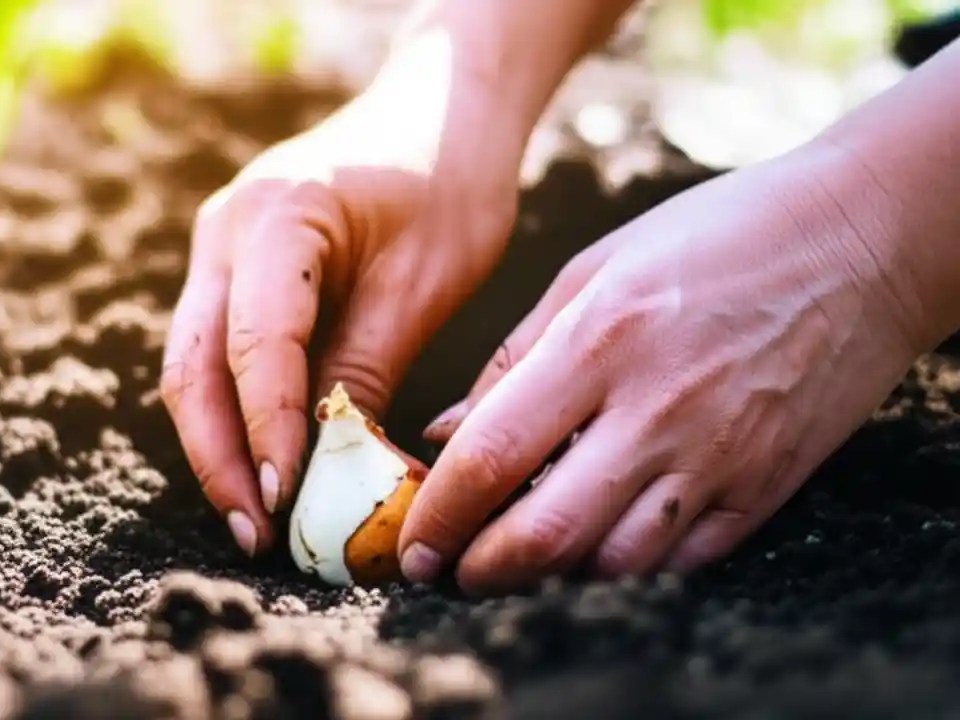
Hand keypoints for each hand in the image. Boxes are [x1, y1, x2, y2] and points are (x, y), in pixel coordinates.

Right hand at [160, 34, 532, 555]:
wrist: (442, 109)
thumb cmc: (449, 180)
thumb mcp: (422, 282)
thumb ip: (364, 369)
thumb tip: (330, 470)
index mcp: (275, 215)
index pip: (256, 342)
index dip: (266, 429)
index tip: (285, 500)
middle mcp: (225, 230)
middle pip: (193, 364)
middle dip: (219, 456)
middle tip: (257, 533)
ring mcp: (219, 249)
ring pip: (193, 366)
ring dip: (219, 444)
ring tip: (258, 518)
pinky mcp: (233, 272)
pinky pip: (217, 353)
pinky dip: (234, 412)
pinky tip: (264, 465)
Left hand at [400, 141, 933, 593]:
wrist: (862, 238)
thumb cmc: (713, 235)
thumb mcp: (594, 267)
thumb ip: (514, 357)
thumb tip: (445, 432)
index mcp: (599, 341)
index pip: (491, 456)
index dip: (438, 515)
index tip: (413, 542)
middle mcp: (657, 409)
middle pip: (546, 532)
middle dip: (480, 569)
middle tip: (449, 572)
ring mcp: (718, 454)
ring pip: (614, 563)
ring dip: (549, 580)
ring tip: (515, 564)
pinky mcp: (766, 486)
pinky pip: (683, 562)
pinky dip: (627, 572)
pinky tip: (595, 556)